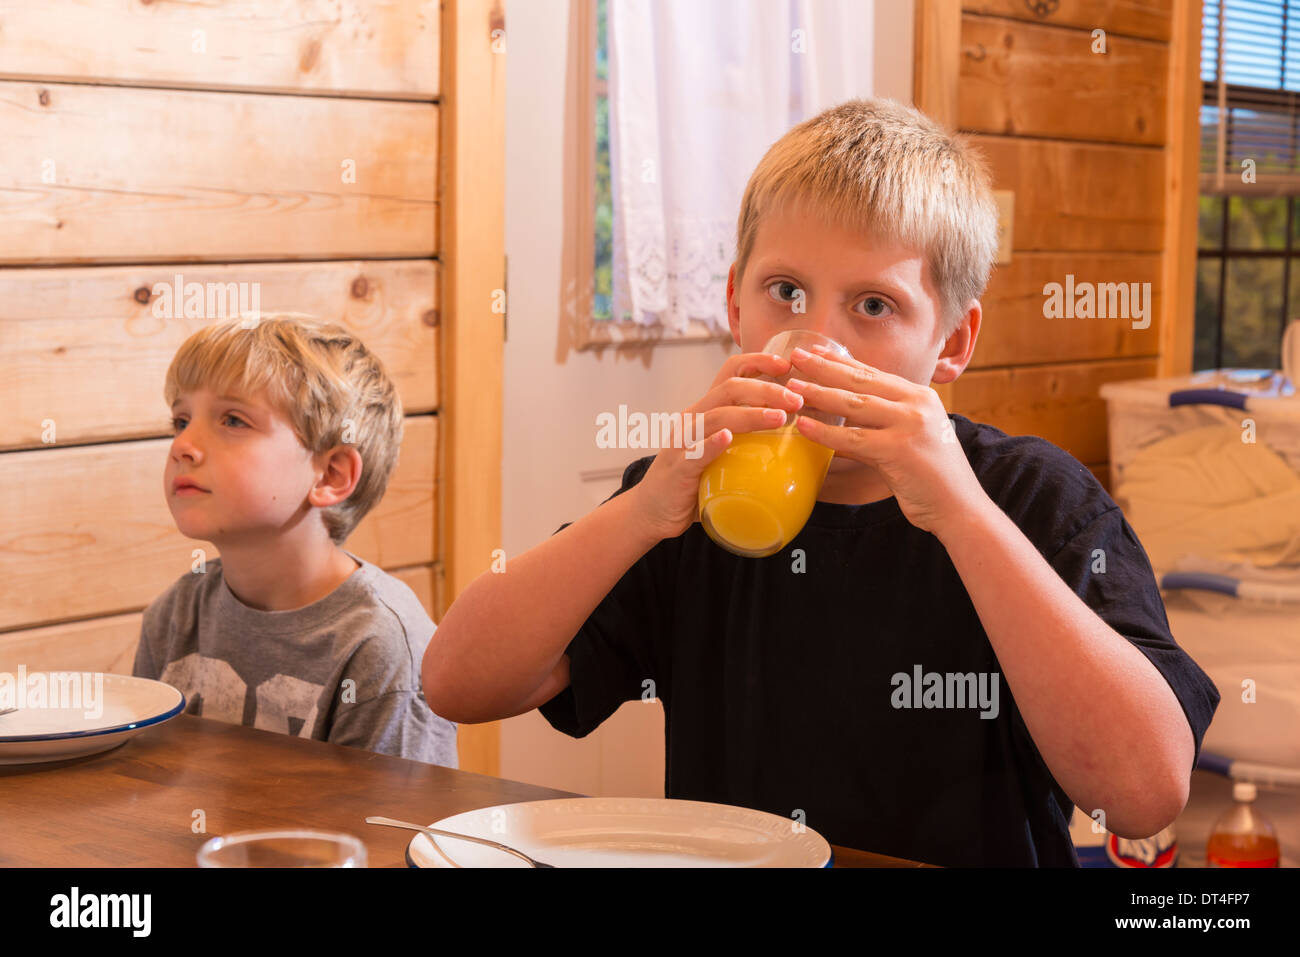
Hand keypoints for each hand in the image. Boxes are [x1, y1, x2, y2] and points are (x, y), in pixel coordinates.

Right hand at [628, 351, 805, 540]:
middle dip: (766, 389)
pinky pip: (695, 451)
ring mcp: (683, 441)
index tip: (786, 365)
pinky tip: (729, 439)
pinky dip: (712, 443)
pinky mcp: (678, 467)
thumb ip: (745, 438)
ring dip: (751, 414)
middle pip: (730, 389)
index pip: (730, 372)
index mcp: (704, 410)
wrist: (653, 510)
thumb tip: (793, 436)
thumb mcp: (720, 450)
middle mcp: (692, 418)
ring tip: (781, 418)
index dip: (757, 362)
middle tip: (796, 399)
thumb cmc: (694, 481)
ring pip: (718, 416)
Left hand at [785, 344, 988, 535]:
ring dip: (819, 394)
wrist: (960, 508)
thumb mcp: (911, 438)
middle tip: (796, 357)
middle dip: (825, 367)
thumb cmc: (932, 478)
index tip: (816, 350)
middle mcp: (916, 404)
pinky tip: (802, 426)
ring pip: (854, 405)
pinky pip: (853, 439)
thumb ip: (884, 422)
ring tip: (792, 388)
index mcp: (920, 397)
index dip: (842, 361)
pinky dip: (825, 433)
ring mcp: (910, 425)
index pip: (873, 373)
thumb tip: (845, 415)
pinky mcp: (899, 450)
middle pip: (861, 381)